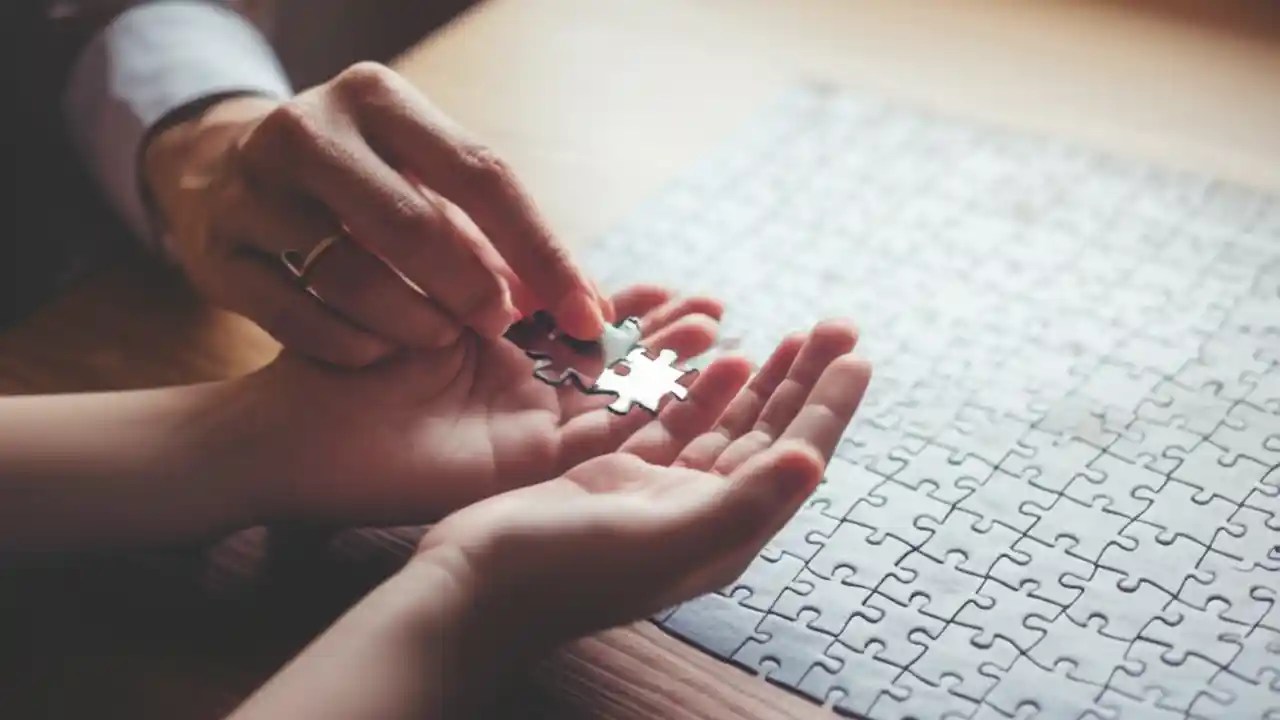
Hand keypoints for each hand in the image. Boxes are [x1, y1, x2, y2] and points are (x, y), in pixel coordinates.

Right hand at [144, 62, 608, 366]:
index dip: (542, 253)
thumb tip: (587, 307)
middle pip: (412, 222)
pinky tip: (376, 352)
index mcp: (381, 101)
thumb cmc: (358, 184)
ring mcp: (253, 188)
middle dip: (471, 288)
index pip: (483, 175)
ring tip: (436, 339)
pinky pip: (295, 314)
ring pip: (350, 273)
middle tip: (500, 327)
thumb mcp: (421, 181)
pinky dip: (349, 344)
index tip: (587, 315)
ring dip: (412, 322)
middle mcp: (311, 130)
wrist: (222, 172)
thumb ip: (496, 236)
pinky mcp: (219, 249)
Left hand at [230, 285, 725, 523]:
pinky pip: (602, 436)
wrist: (295, 423)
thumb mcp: (426, 291)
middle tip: (715, 311)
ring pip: (617, 402)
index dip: (634, 309)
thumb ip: (483, 275)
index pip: (582, 327)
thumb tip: (538, 254)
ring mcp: (525, 432)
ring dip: (671, 372)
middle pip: (612, 367)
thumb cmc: (344, 353)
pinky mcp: (524, 461)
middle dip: (665, 339)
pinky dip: (653, 409)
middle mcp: (519, 396)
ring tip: (718, 337)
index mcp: (498, 354)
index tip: (679, 288)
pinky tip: (700, 383)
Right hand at [412, 320, 868, 648]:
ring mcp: (658, 495)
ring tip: (794, 337)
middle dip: (803, 381)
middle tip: (835, 325)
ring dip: (761, 382)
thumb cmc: (565, 573)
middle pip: (769, 436)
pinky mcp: (617, 477)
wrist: (474, 589)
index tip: (857, 354)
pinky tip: (724, 359)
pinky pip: (675, 424)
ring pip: (727, 426)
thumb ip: (742, 501)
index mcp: (724, 533)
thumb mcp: (661, 539)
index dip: (828, 406)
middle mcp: (700, 514)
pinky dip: (702, 391)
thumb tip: (816, 461)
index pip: (793, 457)